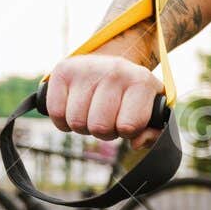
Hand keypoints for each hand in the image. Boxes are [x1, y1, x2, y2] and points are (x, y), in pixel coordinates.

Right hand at [44, 54, 164, 149]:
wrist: (114, 66)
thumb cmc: (135, 97)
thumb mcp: (153, 112)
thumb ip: (154, 134)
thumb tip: (136, 143)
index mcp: (142, 82)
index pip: (128, 126)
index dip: (126, 133)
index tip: (128, 123)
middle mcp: (115, 71)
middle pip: (99, 127)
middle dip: (104, 132)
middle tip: (109, 119)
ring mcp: (87, 68)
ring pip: (76, 122)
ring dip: (83, 126)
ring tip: (93, 113)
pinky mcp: (63, 69)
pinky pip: (56, 112)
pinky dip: (63, 121)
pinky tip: (75, 110)